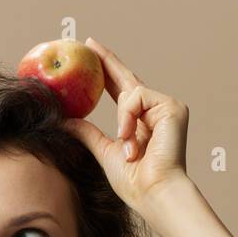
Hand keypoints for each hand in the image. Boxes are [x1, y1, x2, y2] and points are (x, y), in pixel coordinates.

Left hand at [62, 37, 191, 222]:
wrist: (154, 193)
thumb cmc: (134, 182)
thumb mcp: (104, 151)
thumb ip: (88, 133)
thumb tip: (65, 120)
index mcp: (140, 122)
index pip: (121, 91)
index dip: (106, 73)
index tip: (91, 56)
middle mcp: (155, 111)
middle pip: (128, 79)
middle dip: (107, 62)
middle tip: (88, 44)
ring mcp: (166, 108)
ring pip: (130, 92)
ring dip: (122, 120)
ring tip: (128, 147)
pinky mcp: (173, 107)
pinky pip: (138, 96)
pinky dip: (129, 117)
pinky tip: (133, 140)